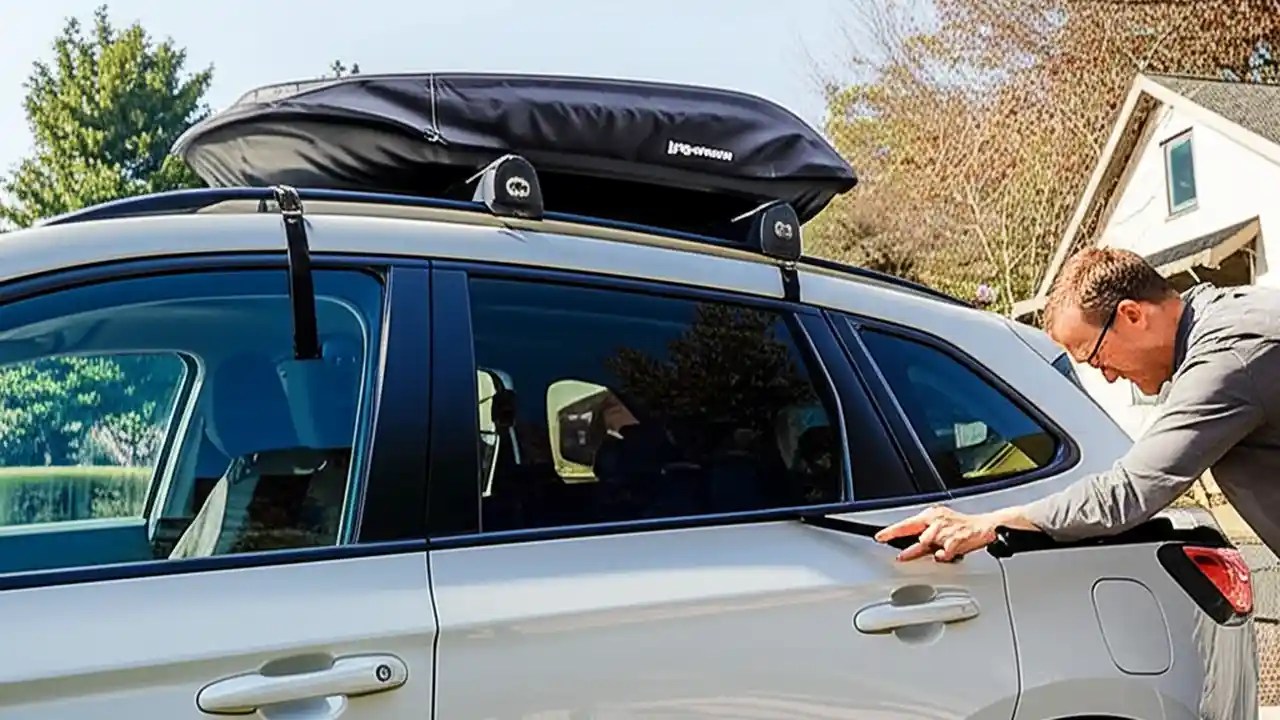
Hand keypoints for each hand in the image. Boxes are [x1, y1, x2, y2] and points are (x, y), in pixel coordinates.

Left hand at [874, 505, 999, 561]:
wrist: (985, 527)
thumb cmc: (962, 527)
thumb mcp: (940, 523)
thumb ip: (924, 532)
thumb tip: (908, 544)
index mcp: (931, 515)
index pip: (906, 524)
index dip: (891, 531)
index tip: (880, 537)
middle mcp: (936, 521)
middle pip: (914, 536)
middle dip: (907, 548)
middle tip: (901, 556)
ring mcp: (945, 531)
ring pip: (926, 544)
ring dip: (928, 552)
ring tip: (937, 551)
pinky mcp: (955, 541)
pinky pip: (942, 554)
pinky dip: (942, 556)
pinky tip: (946, 554)